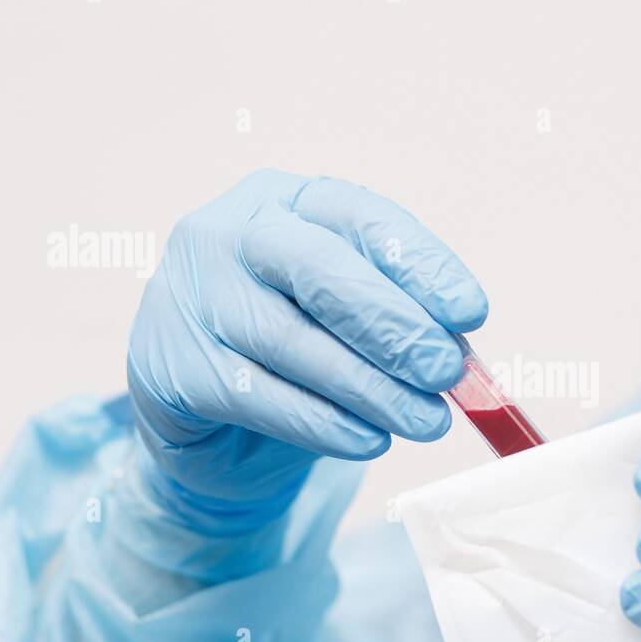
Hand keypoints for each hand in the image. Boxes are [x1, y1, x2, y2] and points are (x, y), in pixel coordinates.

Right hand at [128, 169, 486, 509]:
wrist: (206, 418)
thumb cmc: (295, 352)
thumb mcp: (346, 318)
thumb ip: (399, 321)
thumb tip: (461, 353)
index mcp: (285, 201)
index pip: (361, 218)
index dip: (420, 265)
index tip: (471, 313)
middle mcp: (228, 233)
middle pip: (319, 270)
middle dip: (394, 326)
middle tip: (446, 373)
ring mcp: (189, 296)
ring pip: (293, 341)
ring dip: (371, 388)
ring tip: (426, 421)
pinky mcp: (169, 364)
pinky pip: (259, 396)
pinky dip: (324, 423)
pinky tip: (369, 440)